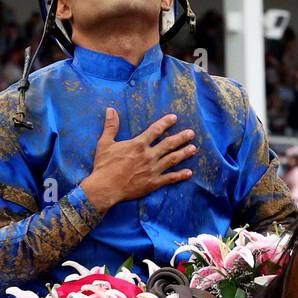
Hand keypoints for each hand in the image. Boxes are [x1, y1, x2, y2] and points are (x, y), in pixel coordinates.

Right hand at [81, 109, 195, 211]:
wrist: (106, 187)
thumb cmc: (104, 166)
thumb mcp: (105, 143)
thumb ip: (111, 126)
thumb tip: (110, 109)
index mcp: (138, 144)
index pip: (155, 130)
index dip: (165, 123)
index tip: (174, 118)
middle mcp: (148, 155)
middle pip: (169, 144)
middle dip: (181, 138)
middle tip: (191, 133)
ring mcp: (153, 170)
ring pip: (172, 159)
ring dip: (184, 153)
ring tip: (193, 149)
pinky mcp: (154, 183)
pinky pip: (170, 178)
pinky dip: (180, 175)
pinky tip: (189, 173)